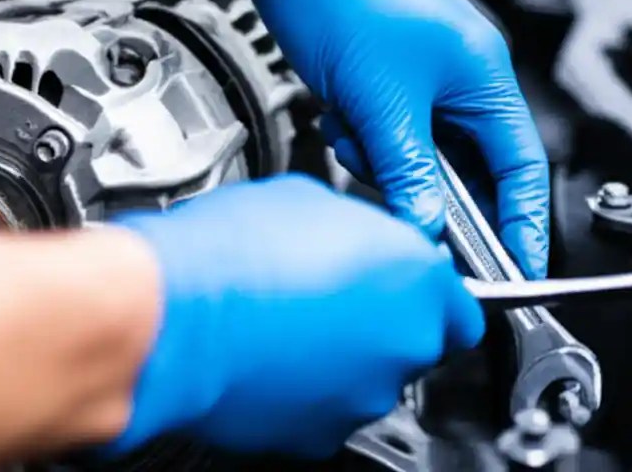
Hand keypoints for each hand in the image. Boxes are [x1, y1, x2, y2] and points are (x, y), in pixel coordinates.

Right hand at [108, 175, 482, 456]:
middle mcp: (403, 342)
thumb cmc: (227, 251)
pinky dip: (306, 388)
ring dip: (340, 354)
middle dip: (378, 321)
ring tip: (286, 320)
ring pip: (369, 376)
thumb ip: (356, 228)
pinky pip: (326, 407)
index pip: (461, 305)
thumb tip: (352, 235)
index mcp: (415, 277)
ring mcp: (363, 394)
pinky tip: (268, 353)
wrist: (169, 313)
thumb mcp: (307, 198)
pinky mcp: (320, 433)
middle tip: (327, 292)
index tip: (400, 286)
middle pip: (414, 340)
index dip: (426, 294)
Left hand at [138, 0, 549, 277]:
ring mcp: (424, 65)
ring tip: (351, 127)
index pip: (521, 168)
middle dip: (426, 184)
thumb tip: (425, 228)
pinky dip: (363, 130)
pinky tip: (338, 110)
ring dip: (384, 154)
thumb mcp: (379, 102)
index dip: (522, 224)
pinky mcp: (385, 64)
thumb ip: (407, 173)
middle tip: (396, 198)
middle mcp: (463, 70)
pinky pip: (388, 123)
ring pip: (418, 146)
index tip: (517, 269)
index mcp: (484, 74)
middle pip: (465, 163)